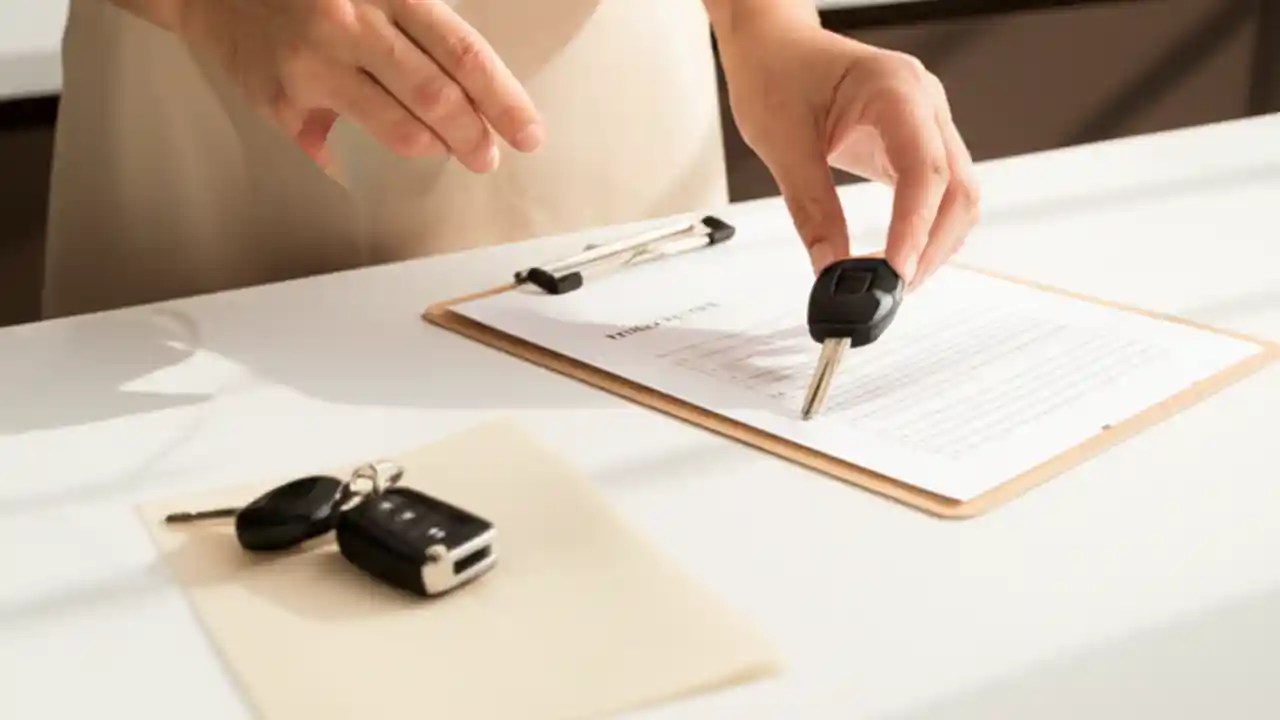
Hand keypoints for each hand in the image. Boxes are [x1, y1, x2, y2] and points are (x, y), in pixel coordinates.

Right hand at [176, 0, 543, 170]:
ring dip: (434, 148)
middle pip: (437, 96)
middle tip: (490, 155)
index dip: (503, 99)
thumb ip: (417, 26)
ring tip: (447, 149)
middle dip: (475, 136)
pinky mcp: (284, 102)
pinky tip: (379, 153)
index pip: (463, 53)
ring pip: (399, 129)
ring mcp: (315, 66)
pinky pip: (346, 149)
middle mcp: (351, 23)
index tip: (528, 132)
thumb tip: (474, 89)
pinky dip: (371, 157)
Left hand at [716, 19, 978, 287]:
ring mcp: (926, 121)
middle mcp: (923, 102)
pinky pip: (936, 191)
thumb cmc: (775, 74)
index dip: (915, 229)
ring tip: (890, 279)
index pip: (924, 171)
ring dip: (932, 243)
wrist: (773, 46)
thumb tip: (831, 267)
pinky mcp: (915, 140)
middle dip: (930, 246)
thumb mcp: (782, 146)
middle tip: (891, 289)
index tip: (894, 273)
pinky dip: (922, 228)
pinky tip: (896, 254)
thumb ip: (811, 210)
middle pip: (956, 188)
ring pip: (956, 194)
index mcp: (895, 89)